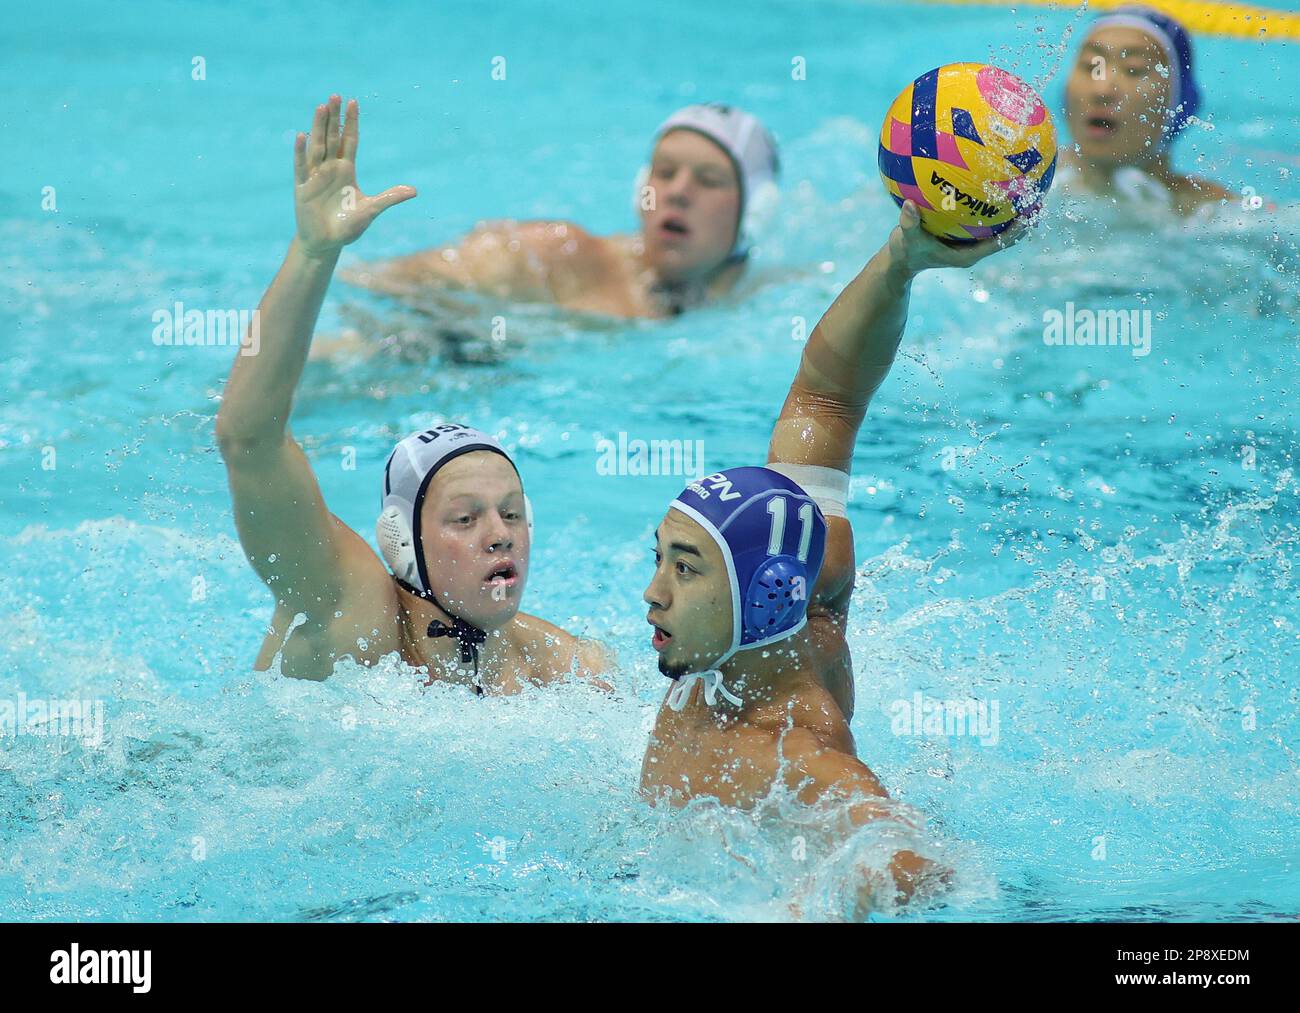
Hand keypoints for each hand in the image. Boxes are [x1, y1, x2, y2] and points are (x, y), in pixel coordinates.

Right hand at [293, 95, 415, 259]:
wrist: (326, 243)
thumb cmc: (348, 226)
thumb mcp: (372, 210)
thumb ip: (390, 198)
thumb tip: (414, 191)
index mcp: (347, 170)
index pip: (350, 140)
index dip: (351, 122)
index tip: (353, 102)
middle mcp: (330, 168)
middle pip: (332, 137)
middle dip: (334, 117)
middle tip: (336, 95)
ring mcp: (315, 176)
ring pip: (317, 146)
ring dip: (318, 127)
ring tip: (321, 107)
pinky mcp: (302, 187)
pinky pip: (301, 166)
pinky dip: (301, 152)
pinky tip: (302, 136)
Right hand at [886, 199, 1024, 277]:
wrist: (901, 262)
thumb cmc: (905, 252)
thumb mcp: (905, 239)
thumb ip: (908, 224)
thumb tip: (909, 205)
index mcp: (965, 256)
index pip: (997, 244)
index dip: (1014, 231)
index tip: (1027, 215)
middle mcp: (972, 250)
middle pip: (1005, 237)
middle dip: (1023, 221)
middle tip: (1038, 199)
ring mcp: (970, 243)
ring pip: (998, 229)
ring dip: (1013, 214)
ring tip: (1028, 191)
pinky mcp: (965, 236)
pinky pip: (985, 222)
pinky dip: (994, 207)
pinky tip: (996, 186)